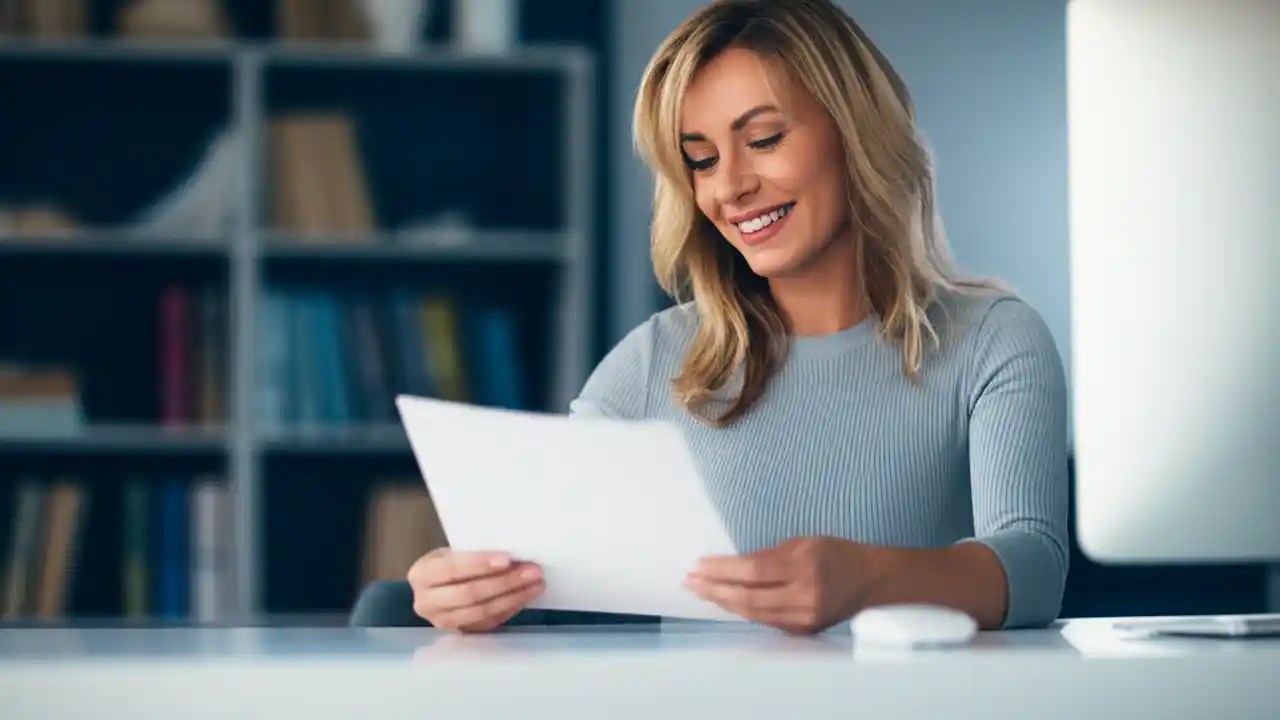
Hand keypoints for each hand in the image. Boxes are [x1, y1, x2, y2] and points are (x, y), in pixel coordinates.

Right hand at [407, 548, 544, 632]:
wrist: (437, 586)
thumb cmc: (450, 561)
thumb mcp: (452, 551)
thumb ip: (473, 552)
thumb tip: (514, 553)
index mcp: (422, 574)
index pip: (452, 569)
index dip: (480, 564)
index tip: (507, 559)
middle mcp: (426, 602)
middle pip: (469, 594)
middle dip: (505, 582)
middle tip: (533, 571)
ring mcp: (443, 622)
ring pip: (482, 612)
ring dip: (513, 597)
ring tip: (536, 584)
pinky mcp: (460, 633)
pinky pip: (489, 623)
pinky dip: (510, 609)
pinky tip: (525, 596)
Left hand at [685, 537, 880, 634]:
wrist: (872, 582)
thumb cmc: (837, 553)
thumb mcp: (804, 542)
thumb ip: (769, 554)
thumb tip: (732, 564)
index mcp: (805, 566)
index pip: (754, 570)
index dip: (723, 569)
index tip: (699, 565)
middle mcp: (804, 596)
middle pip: (749, 597)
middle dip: (715, 590)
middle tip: (690, 582)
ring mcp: (804, 618)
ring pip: (753, 613)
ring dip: (723, 602)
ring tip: (701, 591)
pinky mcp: (803, 631)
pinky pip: (765, 620)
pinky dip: (743, 610)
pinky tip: (726, 601)